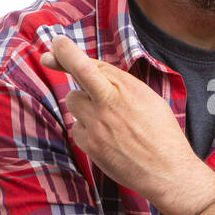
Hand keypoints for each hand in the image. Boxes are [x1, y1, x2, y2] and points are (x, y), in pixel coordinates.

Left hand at [43, 35, 199, 207]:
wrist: (166, 171)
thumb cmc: (162, 134)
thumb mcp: (149, 100)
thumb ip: (122, 85)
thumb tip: (96, 74)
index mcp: (126, 88)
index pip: (91, 63)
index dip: (68, 51)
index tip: (57, 42)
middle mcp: (109, 102)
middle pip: (75, 74)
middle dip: (60, 61)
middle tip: (47, 57)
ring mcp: (96, 124)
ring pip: (73, 101)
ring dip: (83, 103)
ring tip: (104, 116)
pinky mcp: (90, 144)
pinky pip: (77, 127)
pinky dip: (87, 129)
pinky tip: (106, 137)